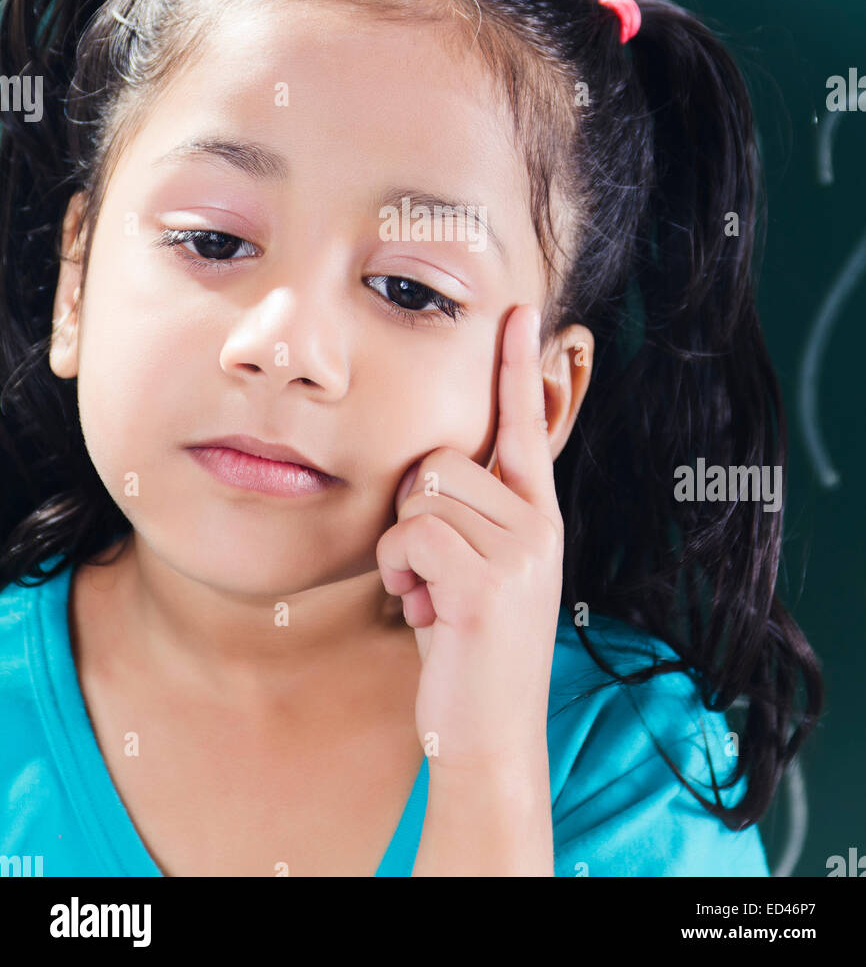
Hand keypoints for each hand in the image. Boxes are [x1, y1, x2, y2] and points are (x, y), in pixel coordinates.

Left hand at [376, 303, 563, 776]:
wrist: (488, 736)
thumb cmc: (466, 650)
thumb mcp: (477, 573)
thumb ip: (468, 518)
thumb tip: (430, 475)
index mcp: (538, 516)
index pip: (527, 426)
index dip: (518, 365)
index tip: (518, 310)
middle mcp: (539, 524)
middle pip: (441, 461)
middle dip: (413, 513)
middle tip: (429, 574)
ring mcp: (521, 551)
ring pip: (422, 495)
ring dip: (403, 548)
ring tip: (428, 595)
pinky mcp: (489, 581)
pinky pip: (410, 535)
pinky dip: (398, 572)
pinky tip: (422, 613)